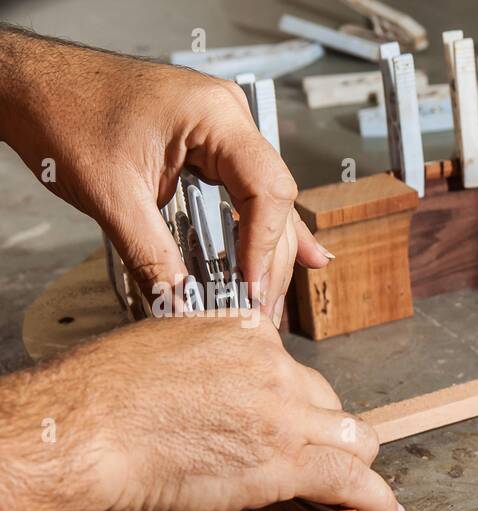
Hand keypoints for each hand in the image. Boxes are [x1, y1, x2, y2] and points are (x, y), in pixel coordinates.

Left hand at [0, 26, 329, 323]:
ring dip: (264, 253)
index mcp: (216, 116)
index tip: (248, 288)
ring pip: (262, 202)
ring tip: (264, 300)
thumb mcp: (110, 194)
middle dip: (266, 260)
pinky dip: (259, 229)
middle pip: (272, 202)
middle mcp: (229, 119)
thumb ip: (151, 254)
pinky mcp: (207, 146)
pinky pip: (244, 193)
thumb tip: (180, 304)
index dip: (263, 246)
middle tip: (259, 310)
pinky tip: (299, 255)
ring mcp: (221, 131)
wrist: (29, 83)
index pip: (268, 190)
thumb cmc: (62, 110)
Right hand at [0, 315, 401, 510]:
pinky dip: (373, 497)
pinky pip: (350, 479)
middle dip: (319, 429)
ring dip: (350, 462)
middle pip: (324, 400)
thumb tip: (214, 396)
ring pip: (349, 437)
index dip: (287, 400)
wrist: (82, 433)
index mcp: (243, 332)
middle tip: (307, 456)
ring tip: (354, 486)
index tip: (283, 418)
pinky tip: (384, 509)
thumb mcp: (160, 352)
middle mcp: (272, 366)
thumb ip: (204, 367)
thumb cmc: (98, 401)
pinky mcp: (286, 461)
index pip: (290, 368)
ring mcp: (284, 413)